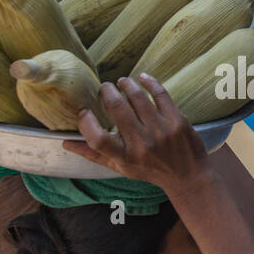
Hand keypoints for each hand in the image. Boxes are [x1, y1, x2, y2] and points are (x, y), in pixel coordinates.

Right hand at [62, 75, 210, 197]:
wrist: (188, 176)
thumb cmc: (149, 170)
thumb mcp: (120, 167)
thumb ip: (93, 154)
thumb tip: (65, 141)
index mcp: (124, 157)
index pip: (96, 139)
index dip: (86, 122)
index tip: (84, 111)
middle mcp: (141, 144)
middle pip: (116, 108)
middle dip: (106, 91)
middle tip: (105, 88)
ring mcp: (161, 130)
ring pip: (137, 97)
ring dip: (126, 84)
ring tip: (122, 82)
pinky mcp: (177, 120)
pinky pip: (160, 93)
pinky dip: (149, 82)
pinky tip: (141, 78)